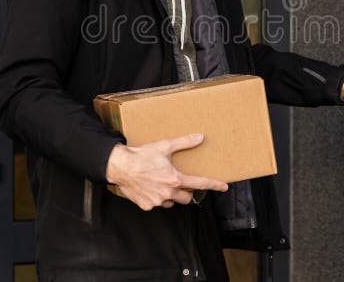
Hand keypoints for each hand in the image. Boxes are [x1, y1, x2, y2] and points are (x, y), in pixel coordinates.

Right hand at [105, 133, 227, 210]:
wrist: (120, 166)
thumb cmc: (142, 156)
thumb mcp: (164, 146)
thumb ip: (184, 143)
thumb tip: (200, 137)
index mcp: (175, 180)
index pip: (200, 183)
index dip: (214, 185)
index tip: (224, 186)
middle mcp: (168, 193)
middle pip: (187, 198)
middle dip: (186, 192)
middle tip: (179, 182)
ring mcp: (157, 201)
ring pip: (172, 202)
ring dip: (171, 196)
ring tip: (162, 184)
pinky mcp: (147, 206)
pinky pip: (157, 204)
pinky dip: (157, 198)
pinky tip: (150, 188)